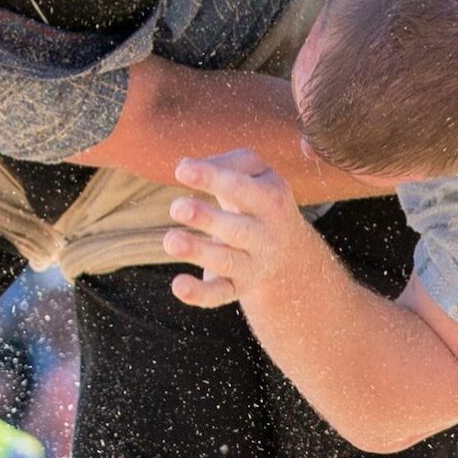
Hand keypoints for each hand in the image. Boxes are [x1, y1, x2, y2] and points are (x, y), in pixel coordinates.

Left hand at [165, 150, 322, 308]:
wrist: (287, 250)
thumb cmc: (258, 197)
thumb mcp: (257, 172)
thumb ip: (227, 162)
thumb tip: (186, 166)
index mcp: (271, 199)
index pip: (241, 187)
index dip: (212, 177)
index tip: (181, 170)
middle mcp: (265, 234)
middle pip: (238, 229)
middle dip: (207, 218)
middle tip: (177, 207)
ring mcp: (252, 264)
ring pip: (227, 261)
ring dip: (199, 252)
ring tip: (170, 240)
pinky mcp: (237, 287)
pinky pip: (219, 294)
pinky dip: (199, 294)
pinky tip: (178, 286)